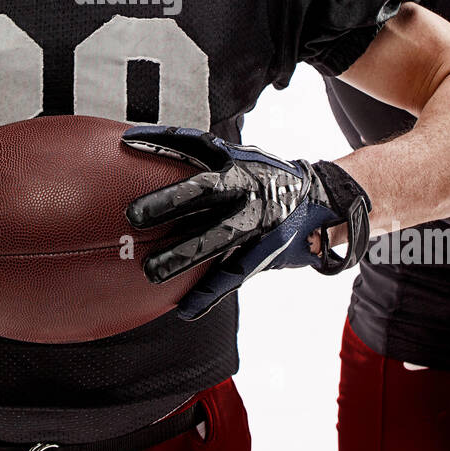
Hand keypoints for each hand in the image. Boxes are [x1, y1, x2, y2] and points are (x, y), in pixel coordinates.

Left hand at [122, 126, 370, 320]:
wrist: (322, 202)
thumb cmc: (268, 181)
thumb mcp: (243, 161)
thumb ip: (208, 163)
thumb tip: (156, 161)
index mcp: (238, 162)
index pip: (197, 144)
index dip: (163, 140)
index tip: (127, 141)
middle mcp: (247, 188)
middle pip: (203, 191)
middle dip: (169, 202)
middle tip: (133, 215)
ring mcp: (257, 222)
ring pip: (216, 238)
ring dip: (182, 255)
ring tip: (150, 271)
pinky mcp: (265, 252)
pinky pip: (234, 274)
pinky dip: (209, 293)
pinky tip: (184, 310)